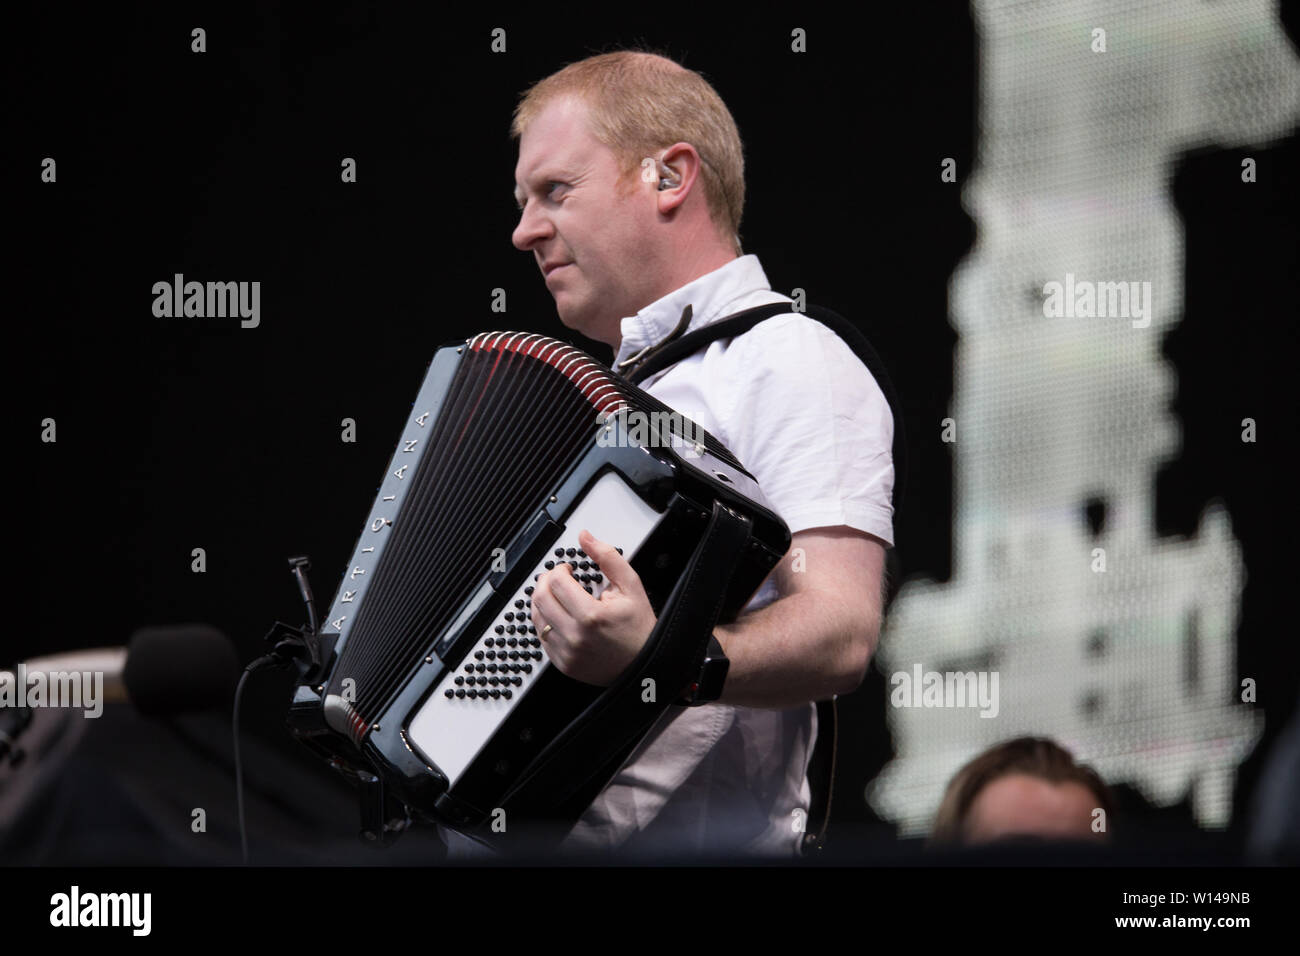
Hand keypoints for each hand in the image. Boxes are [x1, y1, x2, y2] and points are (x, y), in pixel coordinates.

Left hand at [529, 529, 656, 685]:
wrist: (644, 665)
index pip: (556, 582)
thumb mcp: (631, 586)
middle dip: (546, 581)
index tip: (568, 570)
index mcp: (591, 616)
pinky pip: (542, 637)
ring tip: (558, 596)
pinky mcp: (562, 664)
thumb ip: (607, 557)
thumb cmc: (639, 628)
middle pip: (540, 598)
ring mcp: (566, 653)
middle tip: (559, 579)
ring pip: (536, 618)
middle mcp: (575, 636)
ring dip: (543, 601)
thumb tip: (586, 537)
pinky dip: (546, 622)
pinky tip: (560, 616)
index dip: (560, 569)